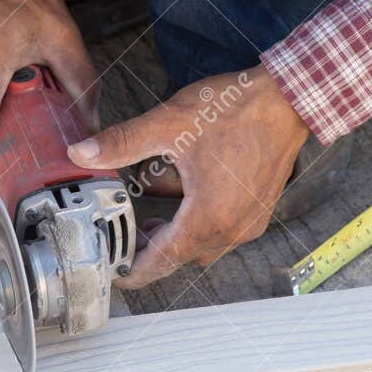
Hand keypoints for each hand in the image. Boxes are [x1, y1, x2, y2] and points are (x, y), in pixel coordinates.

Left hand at [67, 67, 309, 286]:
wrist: (289, 98)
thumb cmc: (237, 109)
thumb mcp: (170, 123)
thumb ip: (122, 142)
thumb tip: (81, 153)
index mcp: (206, 218)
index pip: (160, 261)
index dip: (133, 270)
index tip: (114, 273)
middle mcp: (230, 231)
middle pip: (179, 259)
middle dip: (150, 253)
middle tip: (124, 240)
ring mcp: (248, 225)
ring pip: (201, 249)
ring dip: (176, 240)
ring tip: (152, 220)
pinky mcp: (258, 214)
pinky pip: (221, 235)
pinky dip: (199, 228)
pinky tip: (187, 205)